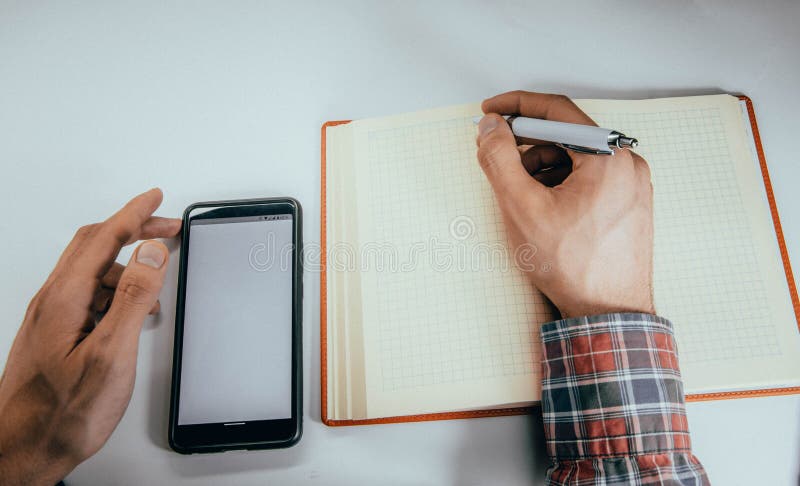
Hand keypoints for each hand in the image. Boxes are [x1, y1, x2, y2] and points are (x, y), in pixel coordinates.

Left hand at [0, 188, 180, 484]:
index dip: (133, 214)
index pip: (103, 239)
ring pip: (93, 272)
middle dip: (133, 229)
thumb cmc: (62, 412)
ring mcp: (54, 317)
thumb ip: (131, 298)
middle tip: (165, 224)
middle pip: (95, 246)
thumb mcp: (110, 354)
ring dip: (128, 265)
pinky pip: (91, 295)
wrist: (25, 447)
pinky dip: (118, 290)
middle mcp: (55, 301)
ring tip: (157, 277)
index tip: (155, 197)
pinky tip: (133, 309)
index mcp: (65, 298)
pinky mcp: (58, 333)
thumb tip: (150, 252)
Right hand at [476, 91, 653, 317]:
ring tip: (521, 199)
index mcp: (609, 158)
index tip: (489, 111)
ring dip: (541, 168)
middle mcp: (627, 165)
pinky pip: (588, 179)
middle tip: (496, 159)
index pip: (557, 110)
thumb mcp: (521, 208)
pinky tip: (543, 210)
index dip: (516, 106)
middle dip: (526, 145)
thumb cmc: (572, 267)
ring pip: (576, 159)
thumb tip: (490, 127)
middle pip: (566, 136)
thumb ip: (500, 159)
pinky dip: (560, 185)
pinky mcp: (628, 205)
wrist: (608, 314)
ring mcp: (632, 186)